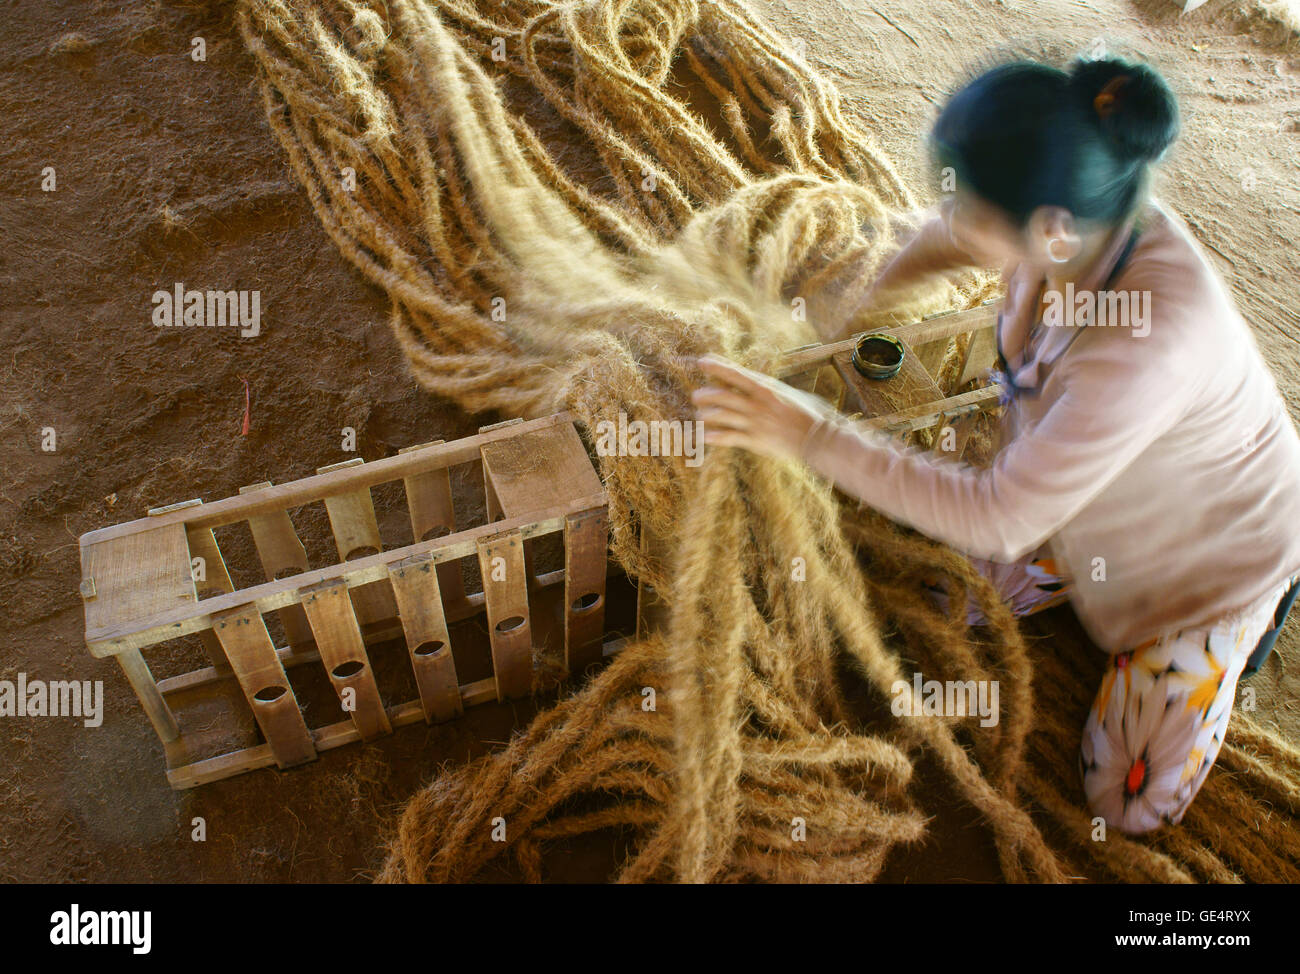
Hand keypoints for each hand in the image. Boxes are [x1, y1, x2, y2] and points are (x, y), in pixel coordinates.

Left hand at [691, 354, 836, 460]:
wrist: (820, 438)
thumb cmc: (810, 414)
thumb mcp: (790, 394)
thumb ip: (771, 389)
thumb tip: (760, 383)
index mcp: (766, 388)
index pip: (736, 374)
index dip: (717, 367)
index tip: (702, 362)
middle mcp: (757, 403)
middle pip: (723, 395)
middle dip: (705, 395)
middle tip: (696, 396)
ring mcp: (755, 422)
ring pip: (721, 416)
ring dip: (706, 415)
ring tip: (699, 416)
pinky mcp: (755, 441)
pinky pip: (728, 438)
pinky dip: (714, 437)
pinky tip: (705, 436)